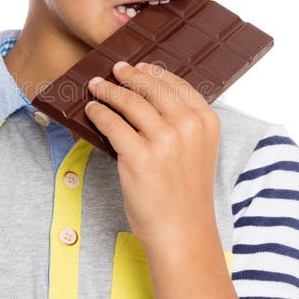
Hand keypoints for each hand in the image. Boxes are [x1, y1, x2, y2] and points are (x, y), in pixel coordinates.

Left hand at [85, 61, 220, 251]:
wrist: (183, 231)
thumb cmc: (186, 195)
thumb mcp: (198, 151)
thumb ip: (183, 125)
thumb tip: (148, 98)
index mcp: (206, 122)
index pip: (178, 85)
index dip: (155, 73)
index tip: (141, 67)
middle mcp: (188, 126)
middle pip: (152, 88)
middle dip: (130, 76)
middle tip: (116, 70)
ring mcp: (164, 140)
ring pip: (130, 102)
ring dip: (109, 91)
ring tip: (97, 87)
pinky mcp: (139, 156)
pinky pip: (112, 123)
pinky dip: (99, 113)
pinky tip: (92, 109)